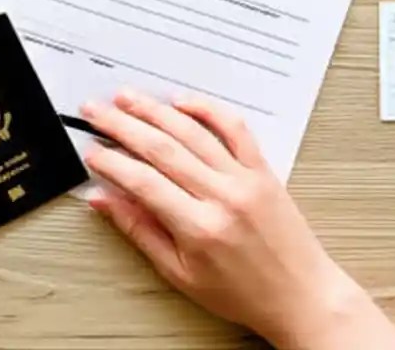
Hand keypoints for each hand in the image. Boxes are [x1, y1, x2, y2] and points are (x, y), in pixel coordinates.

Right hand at [82, 90, 394, 349]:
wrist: (302, 297)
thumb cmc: (243, 293)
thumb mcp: (180, 274)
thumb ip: (140, 231)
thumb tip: (105, 201)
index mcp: (200, 228)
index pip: (143, 182)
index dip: (112, 163)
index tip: (92, 152)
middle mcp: (223, 197)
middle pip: (162, 148)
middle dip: (122, 125)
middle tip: (96, 111)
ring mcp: (246, 179)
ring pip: (193, 132)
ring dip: (155, 110)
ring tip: (128, 97)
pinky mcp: (263, 170)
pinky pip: (235, 128)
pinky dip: (208, 109)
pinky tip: (183, 100)